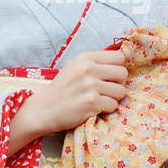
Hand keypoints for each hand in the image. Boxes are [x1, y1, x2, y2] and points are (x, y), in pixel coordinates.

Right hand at [7, 48, 127, 155]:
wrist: (44, 109)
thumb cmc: (62, 89)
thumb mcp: (75, 67)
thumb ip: (94, 63)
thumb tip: (120, 63)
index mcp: (85, 58)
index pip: (118, 57)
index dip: (117, 68)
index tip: (109, 76)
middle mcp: (88, 69)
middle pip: (122, 73)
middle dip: (117, 83)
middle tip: (105, 90)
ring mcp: (90, 86)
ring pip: (120, 91)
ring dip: (112, 98)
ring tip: (98, 99)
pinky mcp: (91, 103)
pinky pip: (113, 105)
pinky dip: (106, 109)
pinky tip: (94, 108)